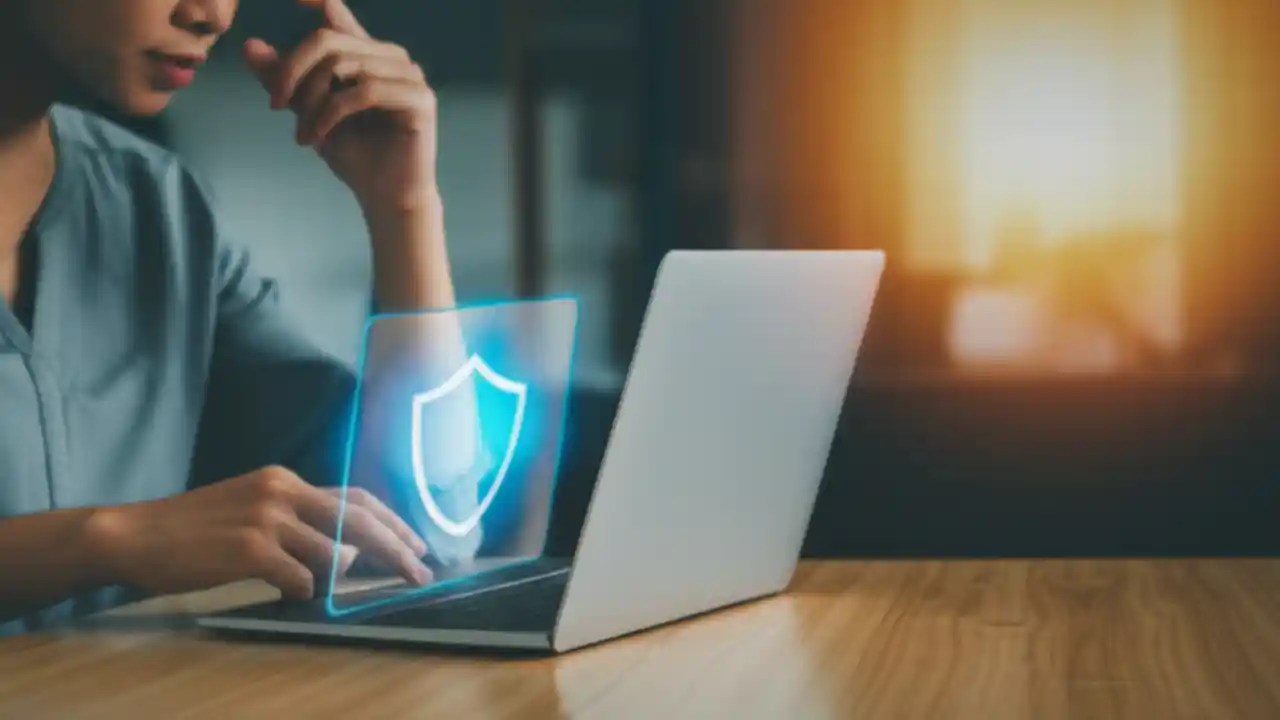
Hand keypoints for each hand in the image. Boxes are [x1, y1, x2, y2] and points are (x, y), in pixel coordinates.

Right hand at [91, 466, 431, 600]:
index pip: (357, 498)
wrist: (135, 534)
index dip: (393, 522)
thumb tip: (344, 551)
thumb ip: (296, 522)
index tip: (418, 544)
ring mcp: (266, 519)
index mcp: (286, 480)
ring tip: (333, 590)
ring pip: (331, 553)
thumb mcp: (251, 508)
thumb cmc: (193, 530)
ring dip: (339, 578)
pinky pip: (299, 577)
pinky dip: (303, 590)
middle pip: (360, 520)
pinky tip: (292, 594)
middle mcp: (282, 492)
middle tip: (420, 572)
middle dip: (396, 548)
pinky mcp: (249, 549)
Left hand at [243, 0, 437, 213]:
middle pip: (329, 39)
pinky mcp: (420, 99)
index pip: (336, 11)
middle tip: (274, 104)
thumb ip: (286, 80)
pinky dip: (330, 115)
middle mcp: (392, 57)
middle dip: (293, 71)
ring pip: (344, 66)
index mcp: (368, 54)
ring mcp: (410, 76)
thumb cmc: (354, 156)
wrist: (385, 198)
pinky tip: (318, 138)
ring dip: (311, 102)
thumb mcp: (309, 113)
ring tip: (302, 134)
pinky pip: (362, 92)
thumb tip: (250, 45)